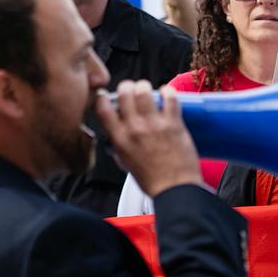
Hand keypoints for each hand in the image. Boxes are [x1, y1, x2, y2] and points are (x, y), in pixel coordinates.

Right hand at [98, 81, 202, 198]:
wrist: (175, 189)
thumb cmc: (152, 180)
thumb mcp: (126, 164)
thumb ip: (119, 148)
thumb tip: (116, 140)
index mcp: (120, 139)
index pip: (102, 109)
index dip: (102, 98)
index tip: (106, 96)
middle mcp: (134, 129)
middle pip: (124, 93)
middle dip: (126, 87)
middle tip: (130, 90)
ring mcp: (154, 125)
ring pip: (144, 91)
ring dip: (145, 87)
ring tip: (147, 90)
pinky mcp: (173, 124)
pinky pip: (169, 98)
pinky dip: (168, 92)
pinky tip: (167, 93)